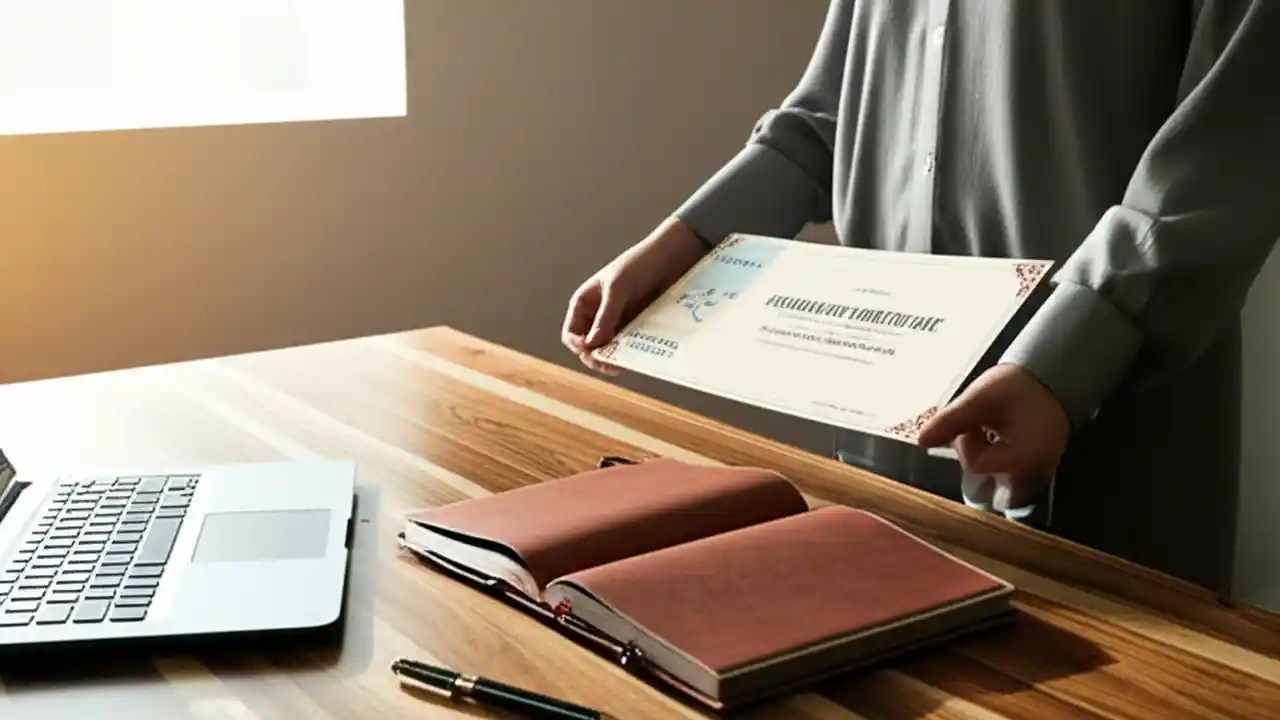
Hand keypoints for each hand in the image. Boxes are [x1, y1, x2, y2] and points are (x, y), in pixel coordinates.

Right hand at [561, 217, 706, 374]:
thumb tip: (592, 346)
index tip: (592, 351)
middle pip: (589, 348)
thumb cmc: (640, 264)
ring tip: (624, 364)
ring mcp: (618, 323)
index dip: (578, 346)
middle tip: (611, 365)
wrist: (672, 256)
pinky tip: (636, 357)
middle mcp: (598, 316)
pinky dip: (630, 354)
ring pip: (610, 351)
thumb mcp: (619, 288)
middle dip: (597, 358)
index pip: (572, 335)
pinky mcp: (637, 327)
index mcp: (585, 304)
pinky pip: (629, 347)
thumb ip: (605, 316)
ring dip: (615, 359)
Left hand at [916, 364, 1069, 510]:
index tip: (974, 421)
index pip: (975, 466)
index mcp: (1021, 459)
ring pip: (1001, 480)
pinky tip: (1005, 439)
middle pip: (988, 480)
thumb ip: (952, 420)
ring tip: (996, 432)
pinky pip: (1016, 476)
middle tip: (985, 429)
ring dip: (990, 459)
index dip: (966, 442)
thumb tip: (922, 441)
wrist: (1054, 375)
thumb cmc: (1019, 385)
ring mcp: (1042, 473)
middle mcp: (1035, 474)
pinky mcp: (1044, 467)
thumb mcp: (980, 398)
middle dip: (979, 456)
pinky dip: (1004, 461)